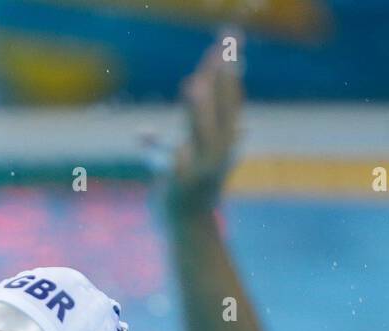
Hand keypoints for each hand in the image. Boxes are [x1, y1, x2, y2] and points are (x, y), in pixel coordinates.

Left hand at [164, 37, 243, 213]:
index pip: (230, 102)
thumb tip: (245, 130)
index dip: (230, 73)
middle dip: (221, 81)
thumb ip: (229, 145)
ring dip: (197, 111)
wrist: (190, 230)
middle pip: (221, 112)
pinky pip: (165, 162)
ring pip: (199, 135)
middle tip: (221, 52)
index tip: (230, 42)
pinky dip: (155, 148)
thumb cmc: (199, 195)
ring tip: (193, 84)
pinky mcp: (177, 183)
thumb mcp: (217, 166)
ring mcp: (198, 169)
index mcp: (225, 145)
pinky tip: (143, 134)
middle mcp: (217, 154)